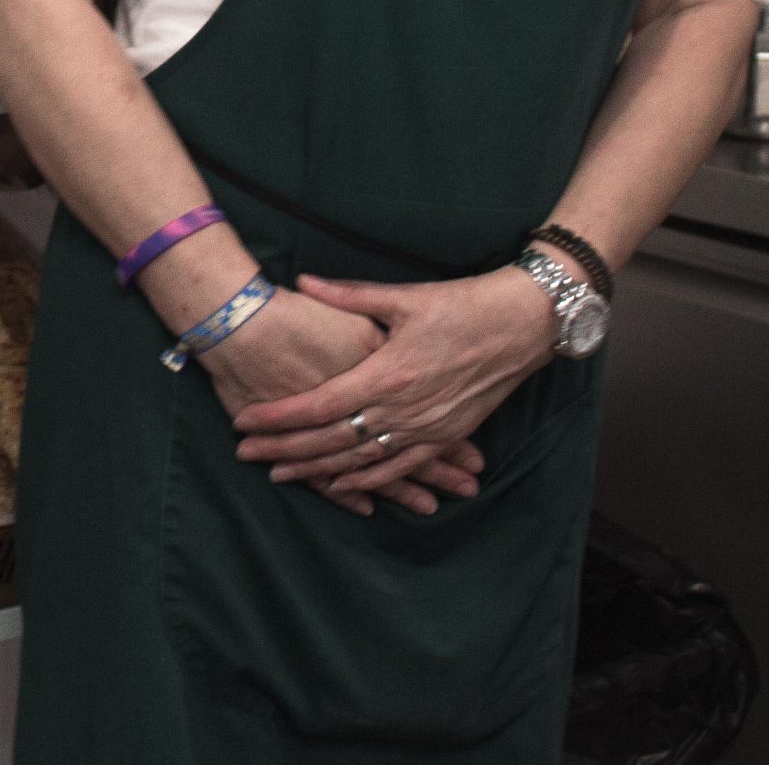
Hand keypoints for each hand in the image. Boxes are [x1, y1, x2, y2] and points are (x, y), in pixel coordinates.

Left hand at [193, 284, 483, 517]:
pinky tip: (341, 487)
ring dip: (318, 470)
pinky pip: (399, 466)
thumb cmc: (463, 304)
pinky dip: (368, 480)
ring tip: (279, 475)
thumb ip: (348, 296)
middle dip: (285, 450)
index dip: (280, 416)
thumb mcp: (402, 297)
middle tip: (245, 455)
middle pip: (331, 439)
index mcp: (387, 374)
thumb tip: (302, 281)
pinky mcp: (446, 435)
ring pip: (360, 460)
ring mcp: (426, 428)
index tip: (244, 421)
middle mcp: (403, 409)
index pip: (320, 404)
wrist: (524, 324)